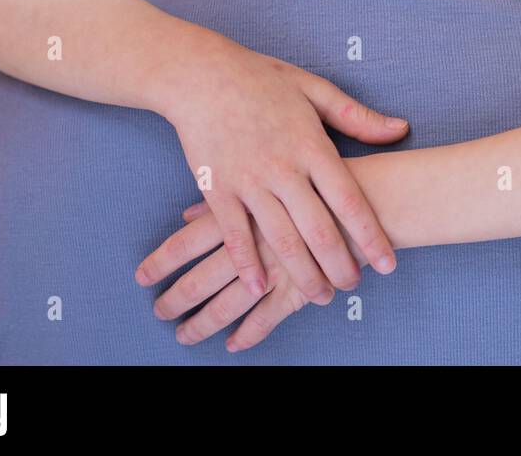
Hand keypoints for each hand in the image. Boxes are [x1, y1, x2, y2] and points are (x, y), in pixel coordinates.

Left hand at [144, 203, 368, 351]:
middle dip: (177, 297)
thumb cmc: (327, 181)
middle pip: (203, 276)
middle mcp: (253, 239)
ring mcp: (276, 266)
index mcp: (242, 205)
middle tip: (158, 311)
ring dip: (204, 322)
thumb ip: (236, 181)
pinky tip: (234, 345)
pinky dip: (250, 333)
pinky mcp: (300, 286)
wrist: (379, 194)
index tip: (141, 276)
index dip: (163, 259)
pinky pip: (268, 317)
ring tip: (184, 336)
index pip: (190, 240)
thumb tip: (193, 211)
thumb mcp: (261, 175)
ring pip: (231, 302)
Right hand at [150, 37, 405, 304]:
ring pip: (281, 240)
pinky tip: (259, 287)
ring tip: (321, 295)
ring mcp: (248, 181)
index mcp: (311, 145)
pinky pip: (233, 234)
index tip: (387, 264)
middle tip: (354, 287)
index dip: (371, 236)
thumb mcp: (314, 89)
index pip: (349, 200)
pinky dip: (246, 264)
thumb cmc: (260, 79)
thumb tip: (401, 129)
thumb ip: (357, 116)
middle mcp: (283, 168)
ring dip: (303, 274)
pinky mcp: (216, 189)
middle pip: (319, 229)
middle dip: (340, 266)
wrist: (200, 74)